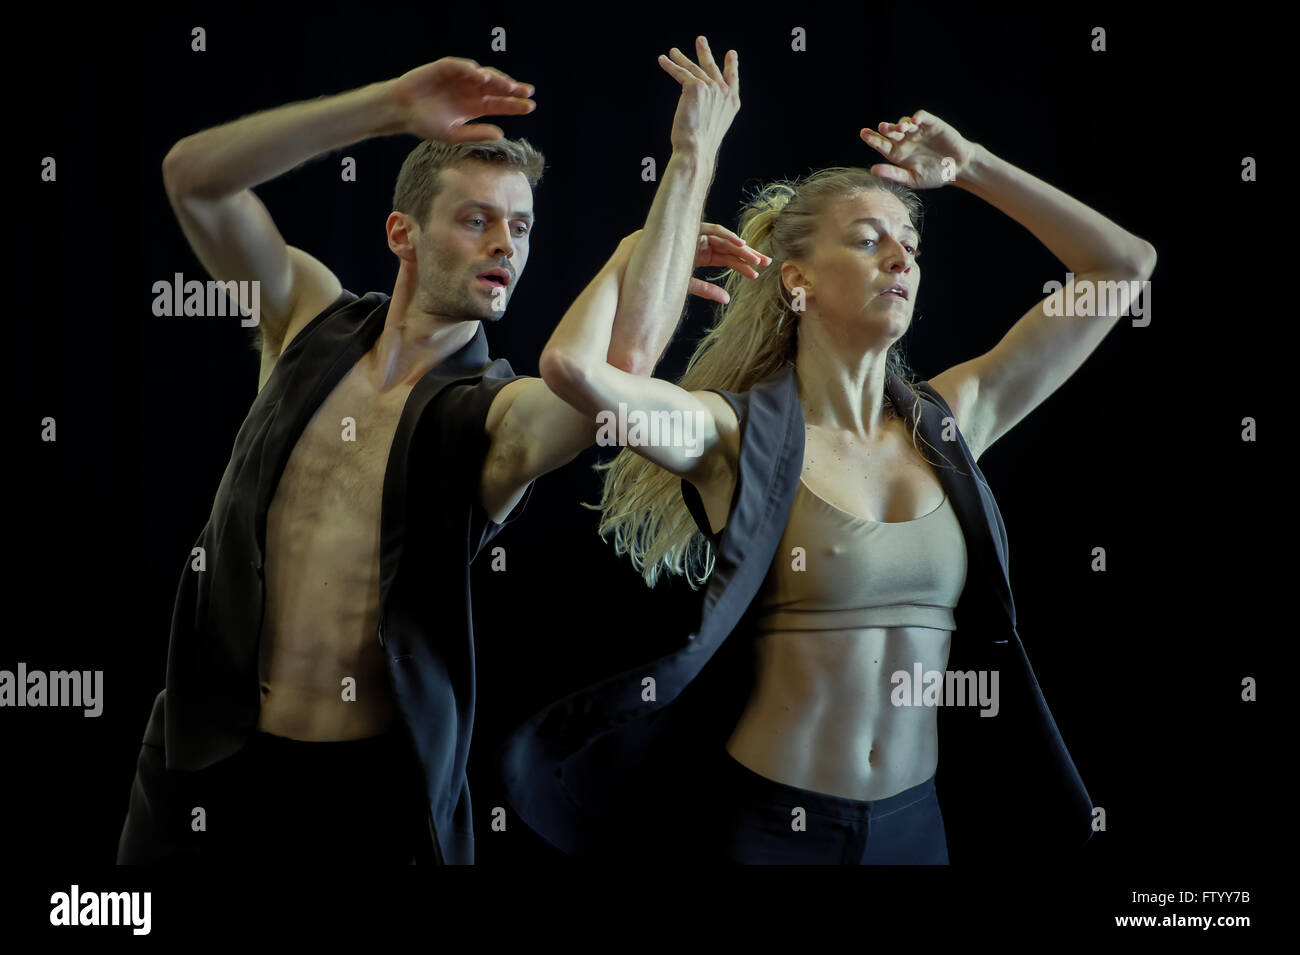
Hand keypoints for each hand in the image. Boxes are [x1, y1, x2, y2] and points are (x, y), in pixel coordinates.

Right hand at [388, 57, 534, 142]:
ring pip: (482, 75)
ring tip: (509, 86)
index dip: (514, 105)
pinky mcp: (444, 68)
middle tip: (527, 92)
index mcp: (473, 106)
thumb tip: (501, 134)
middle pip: (496, 87)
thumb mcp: (453, 135)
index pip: (498, 104)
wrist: (401, 113)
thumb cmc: (425, 124)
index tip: (530, 106)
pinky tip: (482, 77)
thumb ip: (476, 134)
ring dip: (496, 79)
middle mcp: (469, 90)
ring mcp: (458, 78)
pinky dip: (471, 70)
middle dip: (511, 89)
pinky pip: (461, 67)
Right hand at [618, 223, 769, 304]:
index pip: (724, 259)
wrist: (629, 270)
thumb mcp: (685, 287)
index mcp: (696, 255)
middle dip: (747, 256)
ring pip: (723, 239)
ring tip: (756, 258)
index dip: (741, 266)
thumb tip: (728, 298)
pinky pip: (711, 230)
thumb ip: (705, 289)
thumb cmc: (653, 279)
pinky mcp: (688, 229)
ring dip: (741, 248)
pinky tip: (740, 244)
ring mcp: (693, 235)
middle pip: (728, 248)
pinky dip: (726, 236)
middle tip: (766, 263)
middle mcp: (697, 243)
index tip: (757, 275)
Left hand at [657, 37, 740, 158]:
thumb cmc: (702, 144)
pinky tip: (663, 60)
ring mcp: (711, 87)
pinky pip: (680, 73)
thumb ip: (712, 109)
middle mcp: (724, 93)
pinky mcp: (695, 86)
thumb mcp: (714, 125)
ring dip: (681, 58)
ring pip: (693, 69)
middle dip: (705, 52)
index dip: (732, 66)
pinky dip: (669, 66)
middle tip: (700, 40)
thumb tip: (700, 102)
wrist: (696, 149)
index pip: (733, 79)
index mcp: (732, 103)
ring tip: (673, 51)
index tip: (732, 54)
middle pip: (713, 68)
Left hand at [858, 110, 977, 188]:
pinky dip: (918, 117)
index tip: (863, 134)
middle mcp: (905, 140)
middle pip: (891, 132)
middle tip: (881, 128)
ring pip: (905, 123)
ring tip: (900, 128)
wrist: (957, 169)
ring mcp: (918, 131)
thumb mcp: (912, 179)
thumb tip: (872, 170)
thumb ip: (893, 174)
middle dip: (885, 129)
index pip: (881, 144)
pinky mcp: (931, 124)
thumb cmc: (933, 175)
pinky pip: (922, 117)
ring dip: (901, 124)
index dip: (872, 138)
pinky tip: (914, 120)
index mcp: (897, 153)